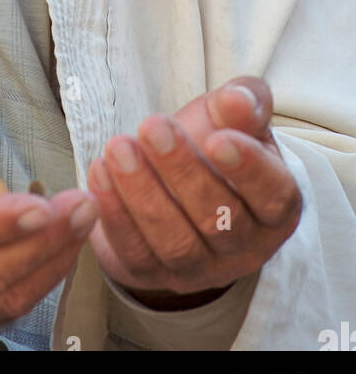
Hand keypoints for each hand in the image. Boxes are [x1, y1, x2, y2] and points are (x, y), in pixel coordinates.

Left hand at [86, 77, 301, 307]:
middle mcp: (244, 247)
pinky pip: (136, 253)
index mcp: (274, 208)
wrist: (170, 178)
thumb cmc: (210, 142)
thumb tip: (237, 99)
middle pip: (220, 220)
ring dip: (144, 194)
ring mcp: (200, 268)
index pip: (274, 196)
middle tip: (152, 127)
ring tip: (119, 148)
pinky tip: (100, 174)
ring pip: (176, 243)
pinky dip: (115, 214)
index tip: (217, 138)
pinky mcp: (154, 274)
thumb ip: (244, 102)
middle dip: (182, 171)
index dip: (249, 170)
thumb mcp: (232, 116)